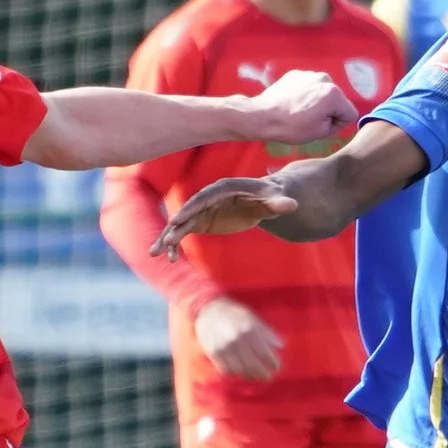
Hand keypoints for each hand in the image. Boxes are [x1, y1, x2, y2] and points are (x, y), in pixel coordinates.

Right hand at [155, 177, 299, 259]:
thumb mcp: (276, 200)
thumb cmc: (271, 197)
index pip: (204, 198)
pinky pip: (184, 233)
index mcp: (223, 188)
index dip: (190, 208)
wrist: (265, 201)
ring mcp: (202, 209)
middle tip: (162, 240)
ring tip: (156, 253)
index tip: (177, 220)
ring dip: (168, 237)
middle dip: (174, 225)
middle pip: (187, 210)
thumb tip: (292, 205)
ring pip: (181, 223)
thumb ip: (280, 203)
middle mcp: (208, 197)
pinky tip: (170, 259)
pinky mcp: (201, 221)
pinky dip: (176, 244)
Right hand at [193, 297, 284, 380]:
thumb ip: (267, 332)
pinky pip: (226, 369)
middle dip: (263, 374)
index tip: (276, 367)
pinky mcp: (213, 353)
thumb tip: (281, 345)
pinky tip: (240, 372)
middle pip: (253, 365)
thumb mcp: (253, 318)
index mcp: (249, 330)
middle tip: (268, 377)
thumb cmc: (234, 313)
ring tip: (255, 376)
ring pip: (240, 370)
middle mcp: (237, 340)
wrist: (208, 309)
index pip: (265, 353)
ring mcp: (224, 348)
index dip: (272, 362)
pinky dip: (235, 373)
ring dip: (249, 376)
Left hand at [244, 70, 356, 145]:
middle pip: (337, 100)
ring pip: (323, 92)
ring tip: (300, 111)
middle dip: (329, 110)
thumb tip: (336, 117)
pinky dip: (305, 94)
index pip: (350, 112)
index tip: (322, 127)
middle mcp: (325, 79)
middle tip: (310, 120)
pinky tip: (293, 103)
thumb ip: (336, 123)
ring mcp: (309, 74)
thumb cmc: (291, 127)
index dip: (339, 124)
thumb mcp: (319, 133)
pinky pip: (309, 86)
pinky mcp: (296, 73)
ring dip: (317, 101)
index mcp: (333, 94)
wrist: (262, 115)